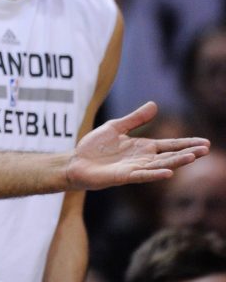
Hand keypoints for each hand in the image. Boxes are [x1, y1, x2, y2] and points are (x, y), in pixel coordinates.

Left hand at [66, 101, 208, 189]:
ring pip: (160, 165)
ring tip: (192, 156)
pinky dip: (155, 173)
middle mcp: (142, 159)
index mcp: (142, 147)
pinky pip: (142, 175)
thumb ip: (135, 119)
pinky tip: (169, 172)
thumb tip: (154, 105)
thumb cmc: (94, 147)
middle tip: (206, 149)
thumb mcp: (115, 127)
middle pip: (169, 155)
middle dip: (187, 152)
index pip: (169, 145)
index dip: (186, 143)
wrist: (75, 162)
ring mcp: (134, 168)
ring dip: (176, 162)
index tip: (205, 143)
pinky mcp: (123, 176)